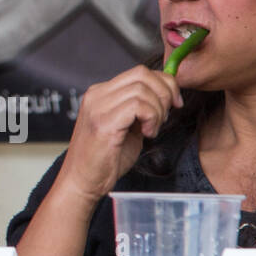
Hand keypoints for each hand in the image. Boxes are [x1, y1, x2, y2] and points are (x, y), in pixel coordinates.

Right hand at [57, 66, 181, 205]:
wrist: (81, 184)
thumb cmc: (103, 161)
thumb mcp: (127, 128)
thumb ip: (141, 110)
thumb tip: (166, 97)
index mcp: (101, 94)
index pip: (139, 72)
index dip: (164, 83)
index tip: (175, 102)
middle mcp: (97, 95)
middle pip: (142, 74)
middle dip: (165, 93)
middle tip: (167, 116)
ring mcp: (98, 107)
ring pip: (142, 89)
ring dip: (157, 110)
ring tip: (152, 129)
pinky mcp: (103, 122)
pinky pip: (138, 106)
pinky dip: (151, 118)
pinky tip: (146, 134)